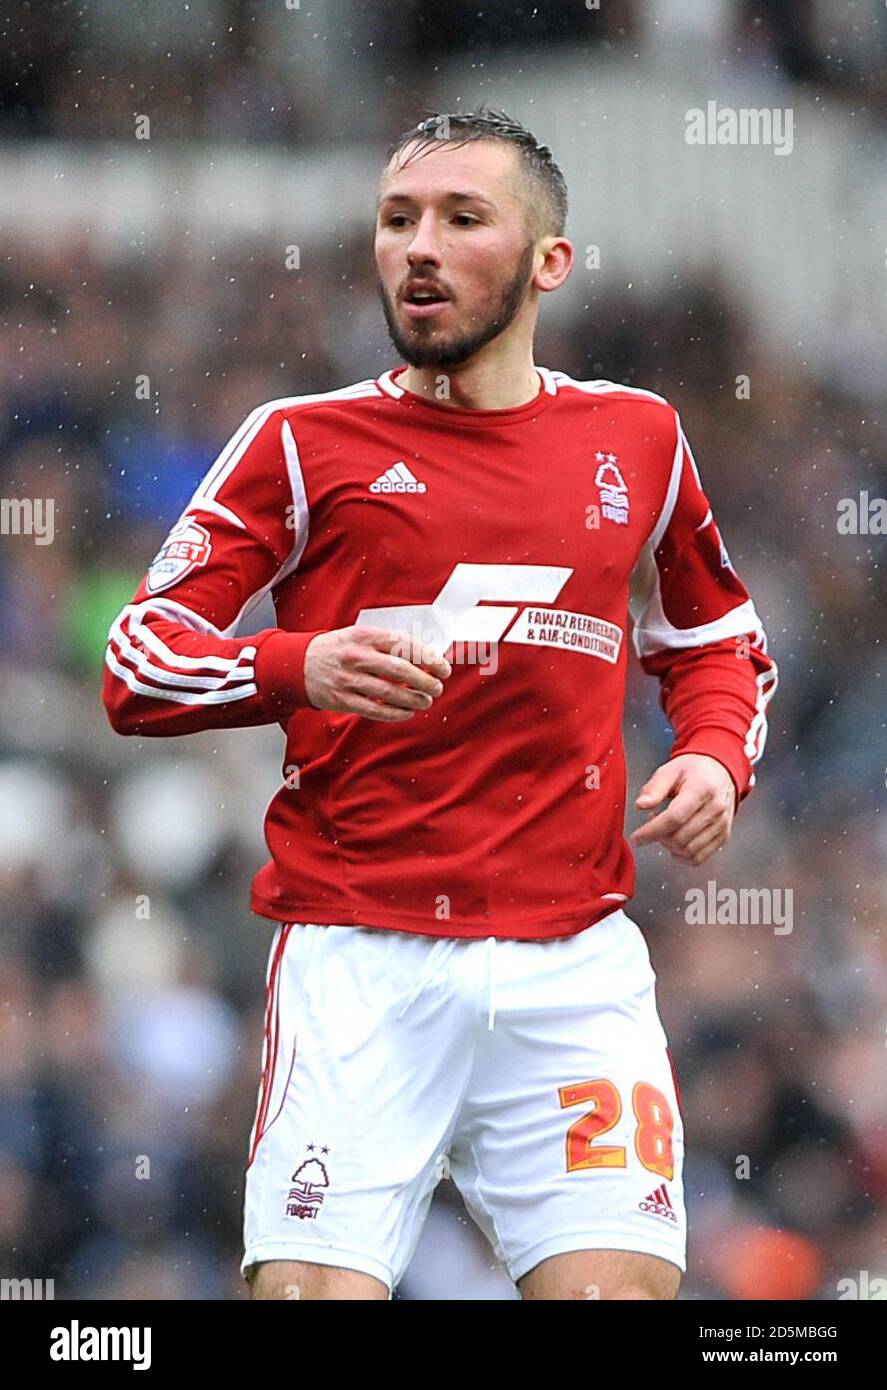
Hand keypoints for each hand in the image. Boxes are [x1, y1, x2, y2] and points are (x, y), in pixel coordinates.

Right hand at [303, 626, 450, 721]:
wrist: (298, 664)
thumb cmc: (339, 649)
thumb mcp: (360, 635)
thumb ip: (389, 643)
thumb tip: (426, 658)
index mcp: (365, 635)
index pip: (404, 645)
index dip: (428, 658)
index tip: (443, 668)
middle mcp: (356, 656)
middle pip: (400, 670)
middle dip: (425, 681)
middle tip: (437, 688)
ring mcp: (348, 679)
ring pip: (389, 693)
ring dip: (413, 700)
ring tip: (425, 702)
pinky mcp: (342, 700)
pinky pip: (374, 710)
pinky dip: (395, 714)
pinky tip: (407, 713)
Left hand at [629, 753, 736, 865]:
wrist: (721, 772)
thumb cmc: (694, 771)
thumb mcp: (670, 770)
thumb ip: (654, 788)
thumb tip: (641, 805)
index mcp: (702, 789)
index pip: (675, 817)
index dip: (652, 831)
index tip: (636, 838)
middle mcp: (715, 809)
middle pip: (681, 837)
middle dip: (659, 837)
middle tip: (651, 825)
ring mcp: (721, 825)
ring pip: (689, 850)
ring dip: (669, 847)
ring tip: (664, 830)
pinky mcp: (723, 836)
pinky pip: (700, 857)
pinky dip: (683, 856)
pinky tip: (675, 844)